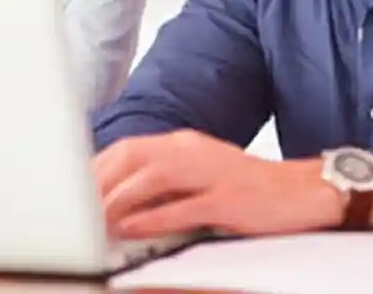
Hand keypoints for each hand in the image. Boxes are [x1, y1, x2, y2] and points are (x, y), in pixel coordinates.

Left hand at [93, 129, 344, 238]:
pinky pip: (183, 207)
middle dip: (98, 182)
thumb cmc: (247, 189)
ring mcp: (212, 173)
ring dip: (118, 199)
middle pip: (133, 157)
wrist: (302, 192)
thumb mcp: (200, 176)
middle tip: (73, 207)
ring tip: (94, 221)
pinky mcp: (228, 199)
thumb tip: (119, 202)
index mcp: (183, 143)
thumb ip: (162, 184)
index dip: (96, 167)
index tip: (70, 189)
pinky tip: (131, 228)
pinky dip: (152, 217)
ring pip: (152, 178)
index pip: (128, 148)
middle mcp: (193, 151)